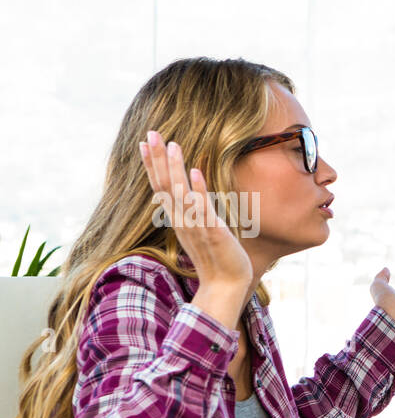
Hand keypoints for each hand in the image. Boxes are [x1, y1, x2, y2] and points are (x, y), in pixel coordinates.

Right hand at [138, 130, 251, 291]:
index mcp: (177, 219)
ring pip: (180, 193)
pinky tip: (194, 171)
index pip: (160, 187)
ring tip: (173, 144)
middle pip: (164, 185)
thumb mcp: (198, 230)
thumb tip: (188, 194)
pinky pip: (202, 209)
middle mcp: (182, 221)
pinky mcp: (212, 233)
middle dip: (158, 159)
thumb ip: (191, 212)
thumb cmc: (215, 257)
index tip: (145, 142)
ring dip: (175, 168)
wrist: (225, 285)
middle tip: (151, 132)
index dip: (152, 164)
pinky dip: (197, 190)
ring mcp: (195, 226)